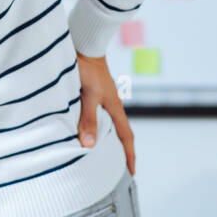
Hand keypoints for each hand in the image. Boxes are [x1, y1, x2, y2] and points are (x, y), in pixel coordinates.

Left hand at [75, 51, 134, 175]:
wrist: (84, 44)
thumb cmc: (87, 68)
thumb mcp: (87, 95)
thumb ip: (88, 119)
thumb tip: (89, 145)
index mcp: (115, 108)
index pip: (126, 137)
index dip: (129, 155)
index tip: (132, 172)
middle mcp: (111, 105)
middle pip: (118, 133)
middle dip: (119, 151)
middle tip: (116, 169)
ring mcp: (102, 100)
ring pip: (106, 124)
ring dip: (104, 140)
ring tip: (99, 155)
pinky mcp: (91, 94)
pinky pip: (95, 116)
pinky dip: (93, 127)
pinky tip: (84, 132)